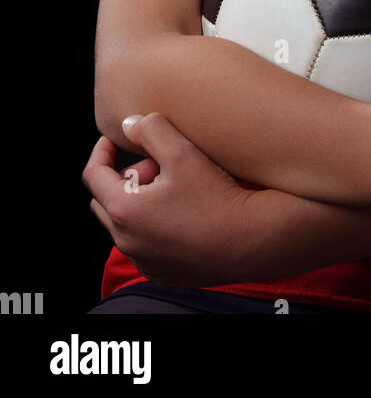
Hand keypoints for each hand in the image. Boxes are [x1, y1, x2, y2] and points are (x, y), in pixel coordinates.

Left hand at [82, 113, 257, 288]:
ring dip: (138, 202)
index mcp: (124, 211)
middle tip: (157, 164)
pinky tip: (183, 213)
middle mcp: (127, 242)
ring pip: (125, 225)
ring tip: (173, 187)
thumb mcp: (183, 152)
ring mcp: (144, 261)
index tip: (119, 137)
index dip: (103, 149)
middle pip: (104, 201)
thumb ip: (151, 130)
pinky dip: (153, 226)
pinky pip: (145, 246)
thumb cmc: (216, 197)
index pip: (93, 175)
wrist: (251, 241)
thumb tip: (130, 124)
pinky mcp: (163, 273)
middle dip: (123, 177)